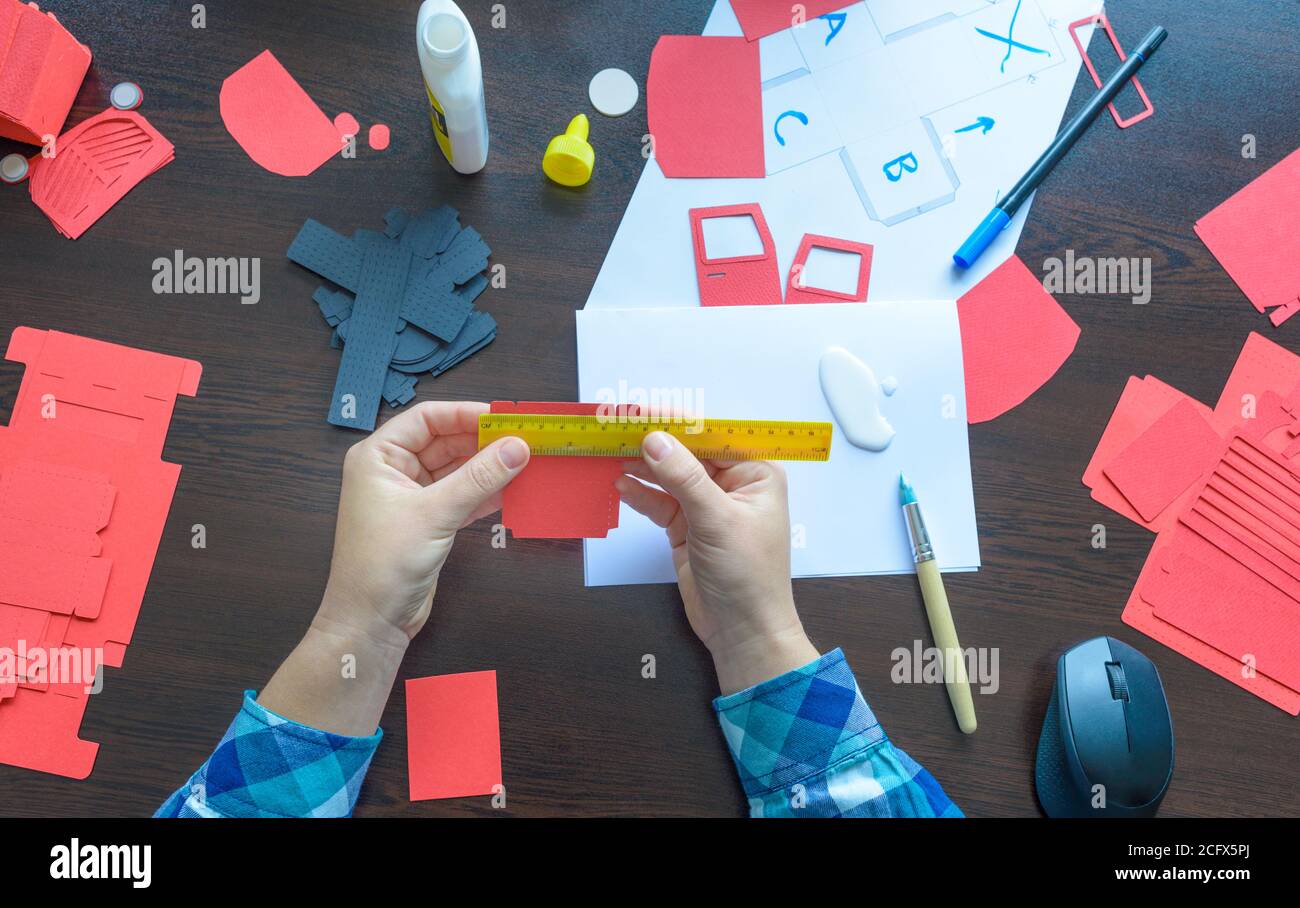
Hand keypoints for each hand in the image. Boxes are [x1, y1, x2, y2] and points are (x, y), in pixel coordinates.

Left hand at [318, 401, 529, 647]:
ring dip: (489, 468)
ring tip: (526, 463)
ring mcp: (412, 497)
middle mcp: (393, 471)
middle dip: (483, 442)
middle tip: (524, 440)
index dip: (465, 414)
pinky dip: (486, 493)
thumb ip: (478, 479)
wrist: (371, 622)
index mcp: (378, 457)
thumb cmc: (381, 565)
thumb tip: (516, 447)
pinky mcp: (430, 521)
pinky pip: (463, 495)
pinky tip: (513, 490)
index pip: (427, 419)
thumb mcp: (434, 514)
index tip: (503, 417)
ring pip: (458, 469)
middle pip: (446, 441)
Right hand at [616, 431, 818, 694]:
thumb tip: (655, 439)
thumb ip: (684, 477)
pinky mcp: (686, 528)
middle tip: (614, 428)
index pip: (712, 436)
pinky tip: (619, 483)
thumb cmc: (748, 576)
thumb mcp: (717, 520)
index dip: (676, 422)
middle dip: (654, 442)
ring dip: (641, 466)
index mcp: (755, 472)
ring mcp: (707, 507)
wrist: (744, 632)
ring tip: (608, 451)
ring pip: (669, 476)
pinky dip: (640, 493)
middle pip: (687, 453)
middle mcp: (732, 484)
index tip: (641, 411)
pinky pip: (660, 502)